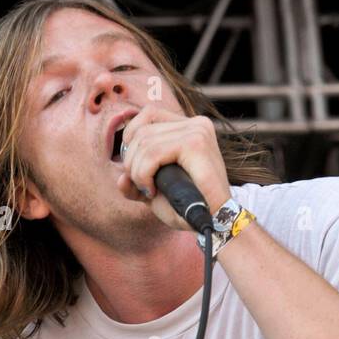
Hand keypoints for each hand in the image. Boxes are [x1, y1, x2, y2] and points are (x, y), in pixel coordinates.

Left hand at [116, 105, 231, 227]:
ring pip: (144, 142)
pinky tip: (152, 189)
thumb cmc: (191, 209)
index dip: (131, 139)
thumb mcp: (157, 194)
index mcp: (190, 127)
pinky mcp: (196, 144)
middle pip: (142, 129)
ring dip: (137, 171)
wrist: (217, 224)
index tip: (135, 169)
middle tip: (141, 186)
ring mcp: (198, 131)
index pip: (148, 114)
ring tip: (148, 190)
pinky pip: (153, 153)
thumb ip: (135, 183)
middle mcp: (196, 124)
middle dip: (130, 161)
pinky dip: (144, 172)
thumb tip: (120, 179)